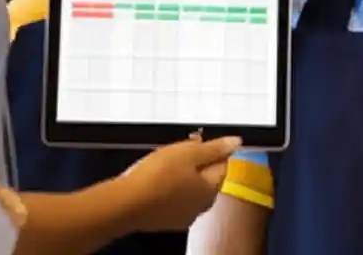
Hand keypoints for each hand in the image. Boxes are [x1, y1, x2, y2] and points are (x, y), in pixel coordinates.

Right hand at [122, 135, 240, 231]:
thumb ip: (215, 148)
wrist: (125, 204)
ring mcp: (182, 216)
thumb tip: (236, 142)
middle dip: (195, 163)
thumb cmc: (157, 176)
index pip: (223, 165)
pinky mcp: (163, 220)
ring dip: (181, 176)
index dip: (211, 150)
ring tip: (163, 164)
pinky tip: (154, 181)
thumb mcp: (189, 153)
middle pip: (206, 178)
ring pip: (188, 189)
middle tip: (177, 152)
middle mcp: (201, 207)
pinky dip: (167, 189)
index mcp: (211, 190)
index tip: (196, 142)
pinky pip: (172, 199)